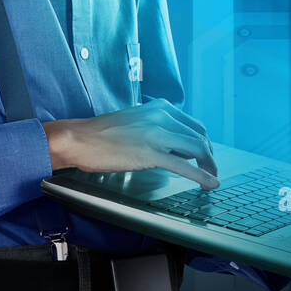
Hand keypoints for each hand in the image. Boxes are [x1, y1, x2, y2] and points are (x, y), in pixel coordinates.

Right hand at [43, 98, 219, 188]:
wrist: (79, 139)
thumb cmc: (102, 134)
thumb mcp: (137, 121)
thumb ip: (158, 129)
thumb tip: (177, 148)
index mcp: (160, 107)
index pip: (194, 125)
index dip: (205, 142)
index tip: (207, 155)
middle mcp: (162, 116)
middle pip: (199, 137)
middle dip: (209, 156)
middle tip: (211, 169)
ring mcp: (157, 133)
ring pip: (197, 149)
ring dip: (208, 166)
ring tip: (211, 178)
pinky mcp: (150, 152)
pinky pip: (184, 166)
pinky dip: (201, 176)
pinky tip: (209, 183)